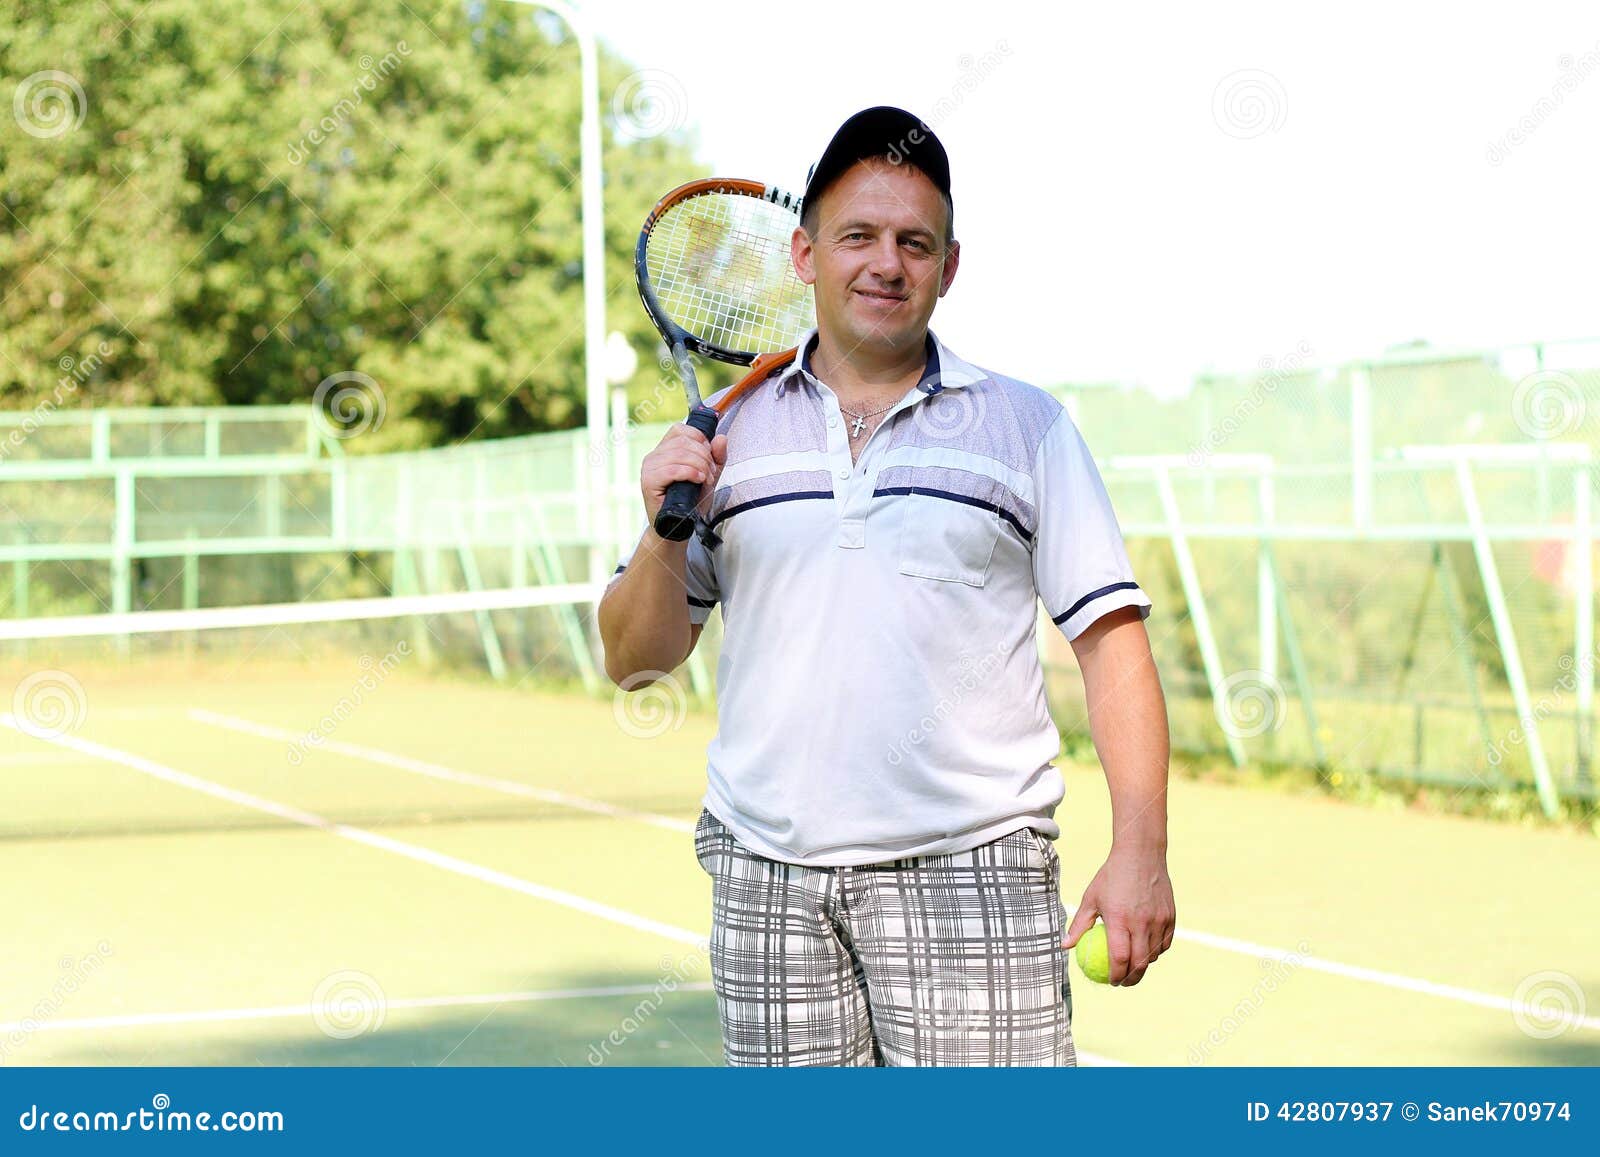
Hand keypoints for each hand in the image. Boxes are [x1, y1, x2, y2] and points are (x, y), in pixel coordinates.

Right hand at [640, 425, 727, 525]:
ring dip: (700, 466)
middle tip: (710, 473)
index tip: (709, 456)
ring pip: (679, 454)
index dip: (699, 439)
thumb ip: (717, 457)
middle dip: (704, 456)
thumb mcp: (709, 475)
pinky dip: (689, 473)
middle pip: (683, 441)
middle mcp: (654, 456)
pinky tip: (698, 480)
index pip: (680, 430)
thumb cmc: (691, 501)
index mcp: (665, 450)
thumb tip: (721, 437)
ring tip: (705, 479)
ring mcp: (649, 468)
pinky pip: (671, 469)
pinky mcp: (648, 482)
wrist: (679, 527)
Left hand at [1062, 842, 1174, 985]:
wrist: (1141, 854)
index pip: (1119, 959)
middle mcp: (1141, 922)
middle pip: (1139, 964)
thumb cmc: (1111, 876)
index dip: (1115, 976)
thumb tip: (1065, 946)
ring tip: (1133, 966)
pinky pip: (1165, 943)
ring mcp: (1158, 920)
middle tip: (1123, 983)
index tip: (1110, 982)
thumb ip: (1079, 924)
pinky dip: (1156, 951)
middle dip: (1131, 980)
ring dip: (1143, 965)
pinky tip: (1147, 950)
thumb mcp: (1091, 898)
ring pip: (1153, 955)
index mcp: (1119, 919)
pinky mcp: (1170, 917)